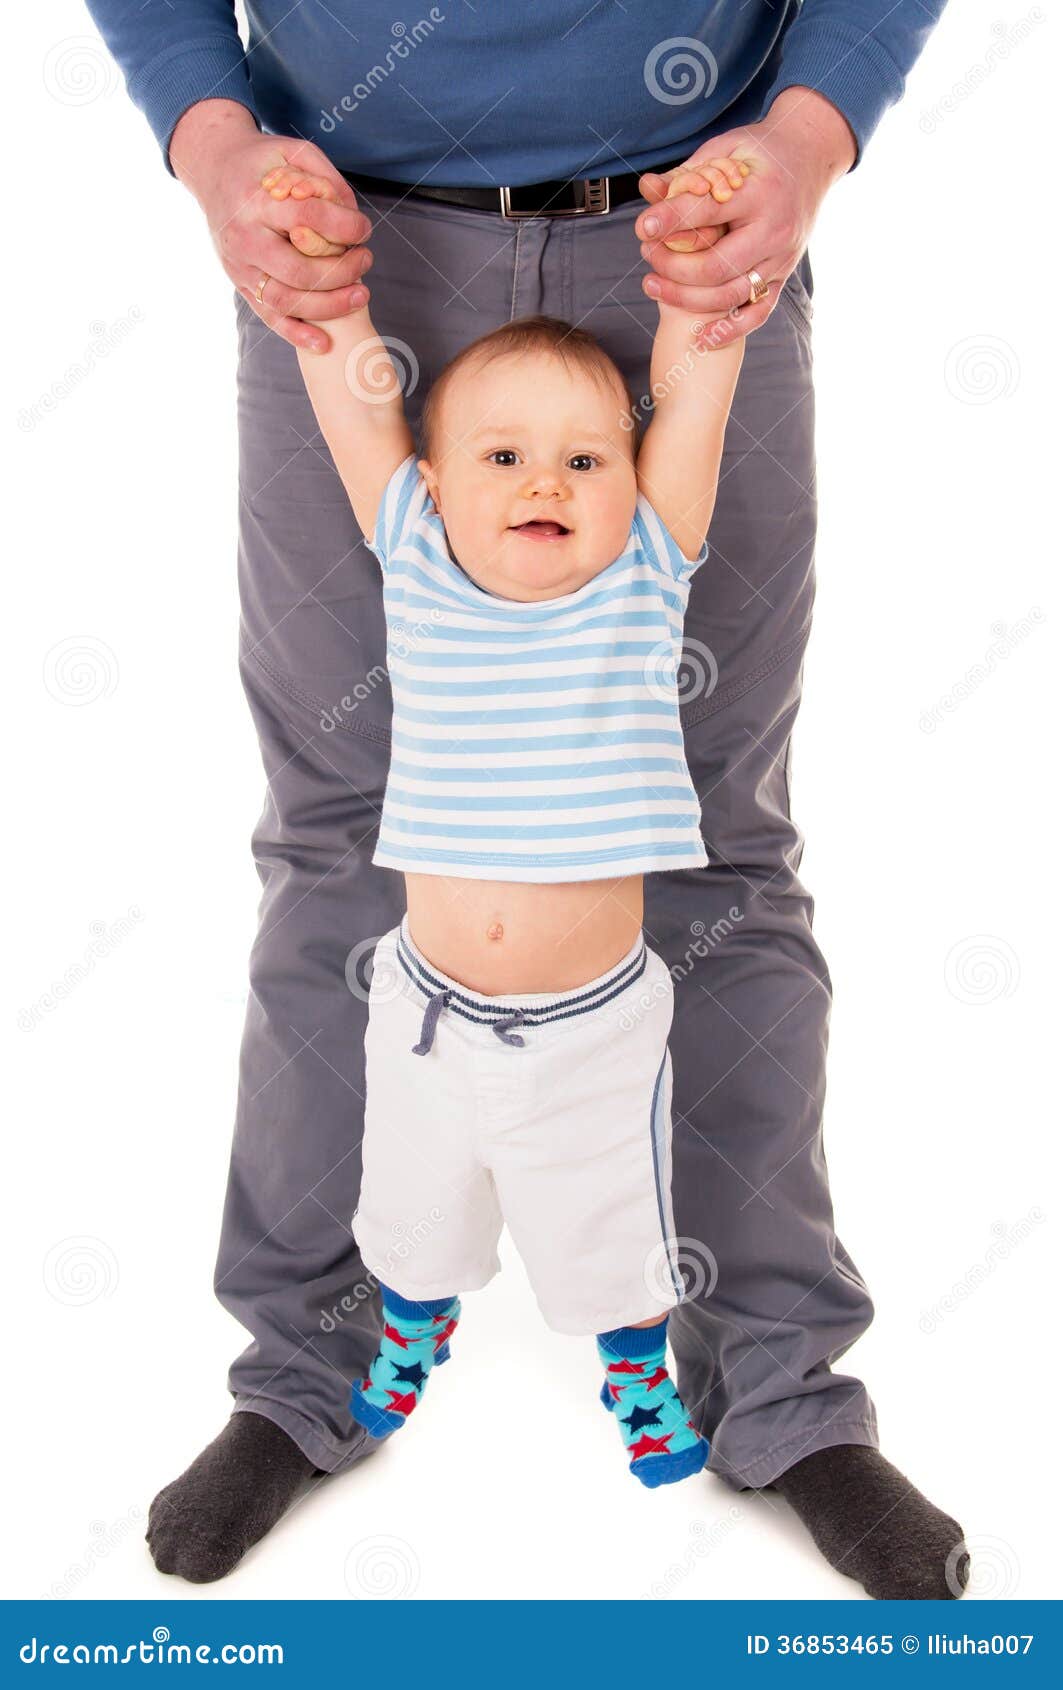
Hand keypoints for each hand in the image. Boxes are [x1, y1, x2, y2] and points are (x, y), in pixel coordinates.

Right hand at [169, 99, 372, 351]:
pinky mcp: (240, 285)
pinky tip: (324, 343)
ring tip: (361, 295)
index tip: (364, 229)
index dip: (345, 228)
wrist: (213, 170)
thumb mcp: (293, 152)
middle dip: (342, 272)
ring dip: (329, 306)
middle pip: (299, 270)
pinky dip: (296, 334)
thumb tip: (354, 216)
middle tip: (366, 261)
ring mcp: (239, 267)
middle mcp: (245, 238)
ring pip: (287, 300)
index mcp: (257, 201)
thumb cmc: (262, 161)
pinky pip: (269, 317)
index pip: (308, 220)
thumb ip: (326, 178)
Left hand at [635, 87, 856, 346]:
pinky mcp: (783, 276)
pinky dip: (730, 330)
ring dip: (686, 297)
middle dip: (673, 266)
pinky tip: (701, 338)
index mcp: (761, 191)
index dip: (672, 222)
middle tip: (647, 253)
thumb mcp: (725, 150)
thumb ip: (688, 173)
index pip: (709, 212)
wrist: (811, 157)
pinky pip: (758, 313)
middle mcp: (775, 229)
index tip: (643, 227)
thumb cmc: (760, 152)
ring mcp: (781, 258)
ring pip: (730, 295)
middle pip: (716, 266)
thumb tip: (647, 188)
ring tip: (653, 284)